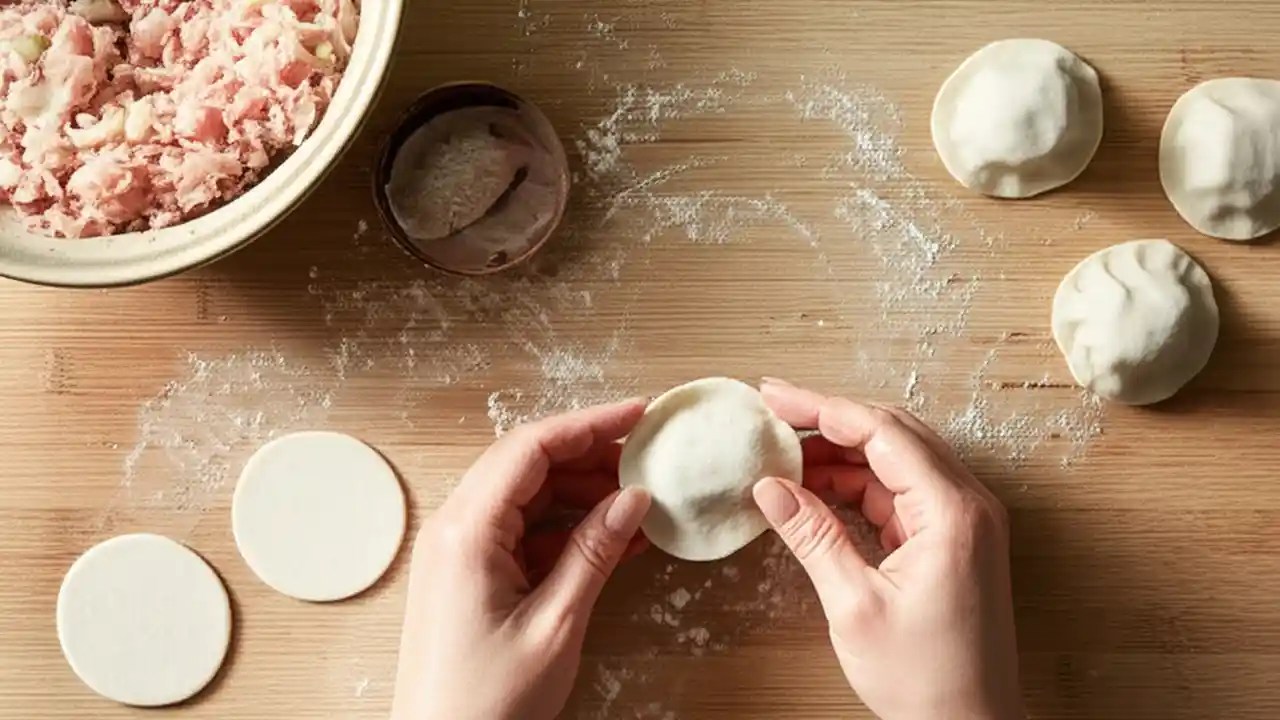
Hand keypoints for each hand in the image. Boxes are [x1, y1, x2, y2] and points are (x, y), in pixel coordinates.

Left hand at [390, 400, 651, 719]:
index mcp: (466, 532)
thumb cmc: (486, 702)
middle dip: (589, 457)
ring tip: (637, 504)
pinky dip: (565, 530)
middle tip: (646, 462)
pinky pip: (520, 532)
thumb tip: (633, 499)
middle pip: (526, 464)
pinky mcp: (468, 576)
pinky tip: (611, 540)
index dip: (589, 423)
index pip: (530, 448)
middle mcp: (454, 530)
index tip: (638, 414)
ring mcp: (458, 552)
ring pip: (526, 497)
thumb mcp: (555, 624)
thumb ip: (594, 553)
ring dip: (581, 494)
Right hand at [752, 379, 1023, 719]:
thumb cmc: (928, 680)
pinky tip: (816, 491)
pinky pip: (900, 492)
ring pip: (895, 460)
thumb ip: (812, 536)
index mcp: (952, 512)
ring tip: (783, 459)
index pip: (882, 433)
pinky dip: (857, 486)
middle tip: (773, 414)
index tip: (774, 396)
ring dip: (840, 455)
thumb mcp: (855, 605)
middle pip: (892, 435)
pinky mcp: (951, 540)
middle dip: (829, 422)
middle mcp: (967, 505)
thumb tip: (770, 488)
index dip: (822, 407)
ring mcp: (963, 521)